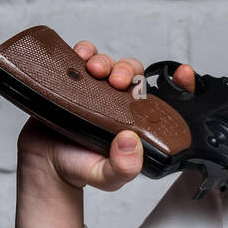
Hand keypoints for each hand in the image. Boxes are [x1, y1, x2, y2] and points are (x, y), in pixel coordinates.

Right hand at [16, 40, 196, 192]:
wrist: (43, 164)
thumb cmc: (79, 168)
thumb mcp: (107, 177)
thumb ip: (123, 168)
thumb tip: (131, 142)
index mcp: (137, 120)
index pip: (166, 98)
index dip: (179, 84)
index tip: (183, 74)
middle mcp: (119, 102)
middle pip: (133, 73)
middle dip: (128, 70)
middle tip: (117, 80)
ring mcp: (97, 90)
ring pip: (109, 63)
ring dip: (105, 60)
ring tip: (96, 69)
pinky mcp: (73, 82)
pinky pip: (82, 58)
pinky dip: (83, 50)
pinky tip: (80, 55)